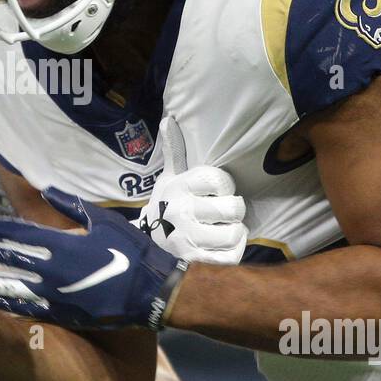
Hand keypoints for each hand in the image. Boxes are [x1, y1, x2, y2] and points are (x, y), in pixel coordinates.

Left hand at [0, 188, 187, 330]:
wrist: (152, 291)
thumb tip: (45, 189)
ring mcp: (55, 294)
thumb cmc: (130, 251)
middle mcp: (53, 269)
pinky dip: (3, 305)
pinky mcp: (61, 315)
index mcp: (63, 243)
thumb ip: (71, 206)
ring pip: (10, 287)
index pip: (20, 234)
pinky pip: (25, 309)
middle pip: (9, 259)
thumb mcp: (103, 221)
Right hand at [136, 116, 246, 263]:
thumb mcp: (168, 179)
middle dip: (235, 210)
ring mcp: (186, 239)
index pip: (219, 179)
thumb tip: (169, 119)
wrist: (145, 244)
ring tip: (223, 230)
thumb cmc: (166, 206)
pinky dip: (234, 252)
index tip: (218, 190)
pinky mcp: (193, 261)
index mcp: (178, 187)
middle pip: (233, 208)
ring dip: (235, 232)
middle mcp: (180, 212)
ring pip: (234, 234)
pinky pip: (231, 257)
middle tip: (225, 213)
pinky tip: (223, 247)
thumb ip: (175, 151)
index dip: (226, 185)